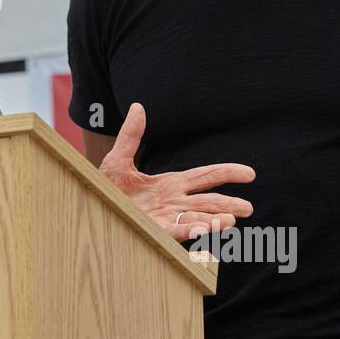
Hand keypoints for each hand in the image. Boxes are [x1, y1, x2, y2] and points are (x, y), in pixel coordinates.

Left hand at [99, 103, 255, 240]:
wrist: (89, 208)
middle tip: (248, 208)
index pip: (205, 177)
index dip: (227, 173)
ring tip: (230, 221)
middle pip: (208, 202)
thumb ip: (131, 136)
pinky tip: (204, 230)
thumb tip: (138, 106)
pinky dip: (192, 232)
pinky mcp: (155, 232)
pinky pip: (176, 232)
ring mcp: (166, 219)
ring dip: (213, 220)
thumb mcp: (118, 160)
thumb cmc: (106, 188)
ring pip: (196, 219)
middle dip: (228, 205)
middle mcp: (173, 203)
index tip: (249, 174)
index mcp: (171, 184)